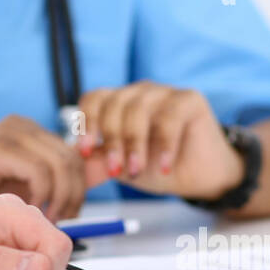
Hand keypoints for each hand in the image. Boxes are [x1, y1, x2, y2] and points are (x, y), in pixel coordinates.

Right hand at [0, 115, 86, 222]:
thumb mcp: (32, 190)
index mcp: (34, 134)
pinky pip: (40, 171)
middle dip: (76, 195)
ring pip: (63, 165)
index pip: (80, 154)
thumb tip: (108, 168)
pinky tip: (30, 212)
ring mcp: (11, 134)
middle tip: (62, 222)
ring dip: (61, 199)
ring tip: (46, 220)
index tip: (73, 214)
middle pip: (76, 159)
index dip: (84, 186)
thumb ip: (66, 179)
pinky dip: (42, 197)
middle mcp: (24, 127)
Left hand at [76, 81, 243, 199]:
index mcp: (119, 103)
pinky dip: (164, 145)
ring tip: (137, 170)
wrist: (200, 177)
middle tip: (116, 170)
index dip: (86, 123)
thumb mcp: (122, 167)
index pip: (94, 99)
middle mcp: (139, 93)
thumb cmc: (158, 168)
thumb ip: (98, 160)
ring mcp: (164, 93)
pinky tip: (164, 166)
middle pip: (114, 105)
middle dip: (111, 141)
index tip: (84, 151)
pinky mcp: (189, 100)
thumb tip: (69, 158)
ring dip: (134, 144)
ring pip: (139, 109)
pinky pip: (169, 117)